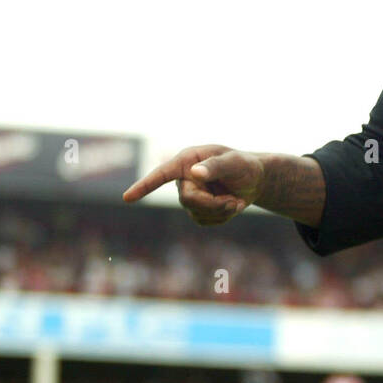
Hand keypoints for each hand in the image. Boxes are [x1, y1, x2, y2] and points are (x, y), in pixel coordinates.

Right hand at [121, 144, 265, 225]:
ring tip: (236, 200)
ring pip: (196, 213)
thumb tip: (195, 173)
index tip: (127, 198)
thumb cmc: (243, 165)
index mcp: (187, 161)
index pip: (162, 174)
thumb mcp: (234, 163)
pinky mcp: (197, 210)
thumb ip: (216, 166)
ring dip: (220, 211)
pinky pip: (204, 221)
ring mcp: (190, 195)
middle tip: (234, 202)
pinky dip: (222, 217)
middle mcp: (184, 178)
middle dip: (213, 204)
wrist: (255, 180)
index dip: (144, 186)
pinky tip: (231, 206)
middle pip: (188, 200)